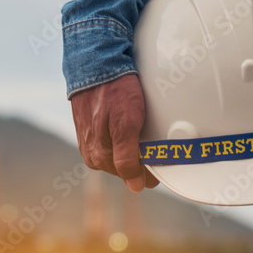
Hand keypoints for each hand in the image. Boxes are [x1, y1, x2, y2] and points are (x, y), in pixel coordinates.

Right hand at [70, 73, 158, 191]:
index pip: (131, 176)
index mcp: (98, 157)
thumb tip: (134, 187)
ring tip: (143, 131)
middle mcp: (91, 153)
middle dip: (140, 158)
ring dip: (131, 147)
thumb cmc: (113, 92)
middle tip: (157, 143)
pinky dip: (123, 137)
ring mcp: (89, 141)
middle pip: (124, 166)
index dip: (149, 170)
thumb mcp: (125, 124)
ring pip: (118, 154)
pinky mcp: (89, 129)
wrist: (96, 65)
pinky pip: (110, 141)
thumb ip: (127, 157)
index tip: (163, 160)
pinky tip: (129, 126)